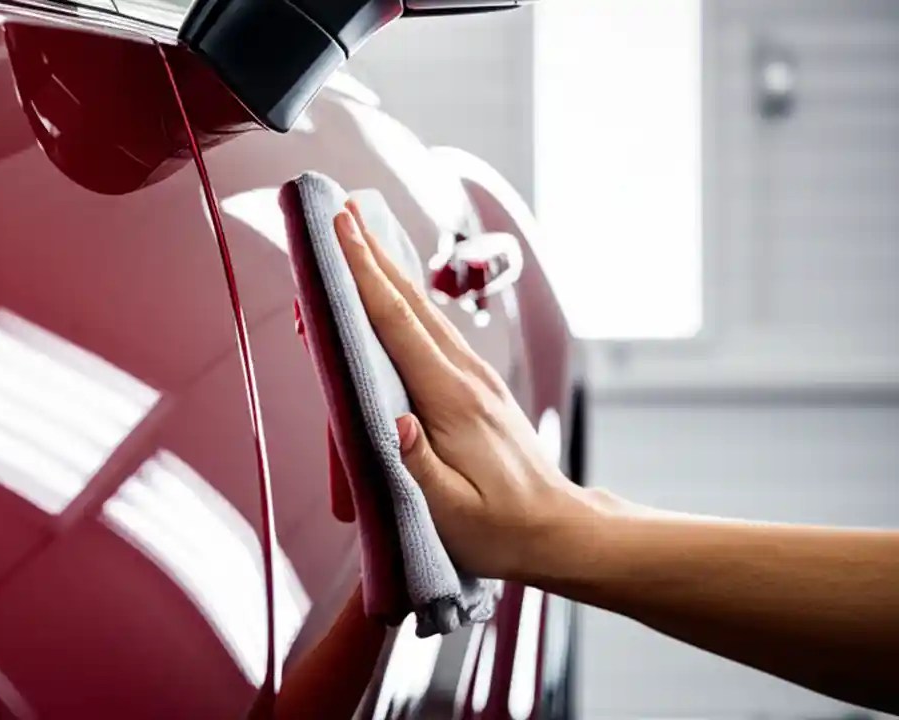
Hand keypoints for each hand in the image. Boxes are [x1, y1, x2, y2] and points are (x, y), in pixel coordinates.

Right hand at [333, 199, 603, 580]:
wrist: (559, 530)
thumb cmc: (499, 530)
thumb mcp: (451, 513)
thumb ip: (418, 466)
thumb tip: (391, 422)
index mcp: (452, 401)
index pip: (397, 325)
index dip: (364, 275)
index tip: (341, 231)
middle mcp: (465, 378)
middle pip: (408, 304)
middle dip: (371, 255)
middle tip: (340, 211)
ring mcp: (474, 379)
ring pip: (421, 313)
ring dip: (386, 272)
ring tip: (357, 237)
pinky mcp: (475, 388)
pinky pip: (431, 332)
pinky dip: (402, 303)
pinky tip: (391, 294)